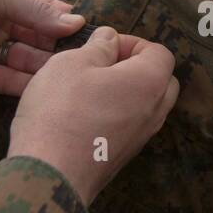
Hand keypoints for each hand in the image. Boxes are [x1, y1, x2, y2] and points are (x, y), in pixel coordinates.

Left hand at [0, 0, 85, 95]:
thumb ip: (36, 11)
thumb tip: (76, 22)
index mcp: (5, 1)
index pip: (43, 15)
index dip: (65, 24)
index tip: (94, 35)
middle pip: (38, 42)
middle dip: (60, 50)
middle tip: (89, 61)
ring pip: (26, 65)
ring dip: (48, 70)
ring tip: (74, 76)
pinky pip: (6, 84)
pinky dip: (26, 87)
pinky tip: (50, 89)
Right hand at [7, 26, 179, 205]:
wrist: (51, 173)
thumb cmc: (61, 110)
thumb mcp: (72, 63)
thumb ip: (98, 47)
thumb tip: (110, 38)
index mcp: (150, 82)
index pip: (160, 52)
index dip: (132, 43)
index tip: (103, 46)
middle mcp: (155, 111)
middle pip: (161, 80)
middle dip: (136, 67)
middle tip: (101, 66)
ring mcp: (141, 138)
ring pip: (146, 106)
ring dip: (125, 92)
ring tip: (90, 88)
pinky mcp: (124, 157)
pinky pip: (131, 127)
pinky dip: (117, 115)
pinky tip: (85, 115)